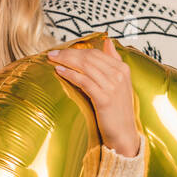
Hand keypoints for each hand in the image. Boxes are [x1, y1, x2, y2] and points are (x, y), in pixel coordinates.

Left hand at [48, 39, 140, 157]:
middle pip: (89, 57)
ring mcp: (112, 86)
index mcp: (122, 68)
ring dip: (66, 61)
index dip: (77, 50)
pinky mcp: (104, 98)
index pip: (96, 53)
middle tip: (52, 53)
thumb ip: (113, 62)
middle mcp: (119, 75)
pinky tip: (60, 71)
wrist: (124, 134)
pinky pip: (84, 81)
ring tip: (52, 60)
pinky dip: (70, 74)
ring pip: (85, 66)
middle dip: (68, 53)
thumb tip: (107, 41)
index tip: (62, 50)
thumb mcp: (119, 83)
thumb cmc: (118, 111)